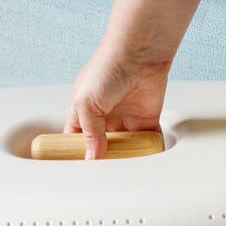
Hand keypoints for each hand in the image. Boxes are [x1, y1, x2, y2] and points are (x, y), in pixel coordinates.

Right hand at [64, 45, 170, 159]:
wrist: (139, 54)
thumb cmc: (108, 67)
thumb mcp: (86, 104)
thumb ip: (89, 133)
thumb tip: (93, 155)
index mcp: (84, 110)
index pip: (78, 138)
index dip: (79, 152)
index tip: (81, 168)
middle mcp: (105, 115)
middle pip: (103, 146)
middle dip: (104, 159)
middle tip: (105, 172)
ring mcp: (126, 118)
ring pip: (125, 147)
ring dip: (126, 157)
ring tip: (123, 168)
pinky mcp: (146, 119)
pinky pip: (147, 140)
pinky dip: (148, 150)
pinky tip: (144, 159)